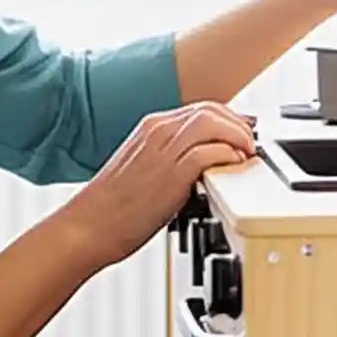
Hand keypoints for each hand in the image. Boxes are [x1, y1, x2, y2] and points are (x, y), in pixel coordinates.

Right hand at [57, 102, 256, 267]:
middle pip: (212, 109)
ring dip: (238, 135)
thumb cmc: (112, 206)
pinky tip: (233, 166)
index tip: (241, 132)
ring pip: (213, 122)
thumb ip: (171, 156)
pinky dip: (228, 155)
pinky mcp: (170, 173)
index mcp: (151, 128)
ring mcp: (163, 150)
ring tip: (246, 153)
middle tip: (249, 143)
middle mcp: (158, 132)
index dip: (228, 118)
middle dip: (238, 123)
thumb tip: (202, 160)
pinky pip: (209, 152)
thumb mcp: (143, 166)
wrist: (87, 227)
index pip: (201, 109)